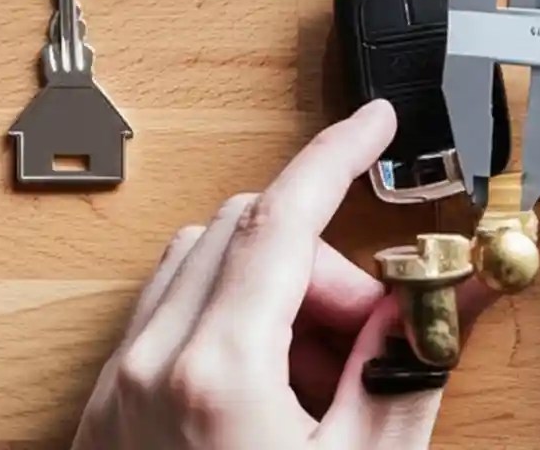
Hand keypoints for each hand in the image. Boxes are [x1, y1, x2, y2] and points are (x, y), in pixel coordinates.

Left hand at [70, 99, 495, 449]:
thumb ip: (400, 371)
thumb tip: (435, 301)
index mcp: (213, 376)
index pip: (282, 217)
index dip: (336, 156)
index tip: (372, 126)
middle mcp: (147, 368)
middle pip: (242, 234)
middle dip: (317, 260)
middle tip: (365, 332)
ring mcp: (116, 389)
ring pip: (198, 265)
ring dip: (269, 287)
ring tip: (314, 375)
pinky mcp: (104, 413)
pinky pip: (166, 316)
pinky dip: (225, 318)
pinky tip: (268, 389)